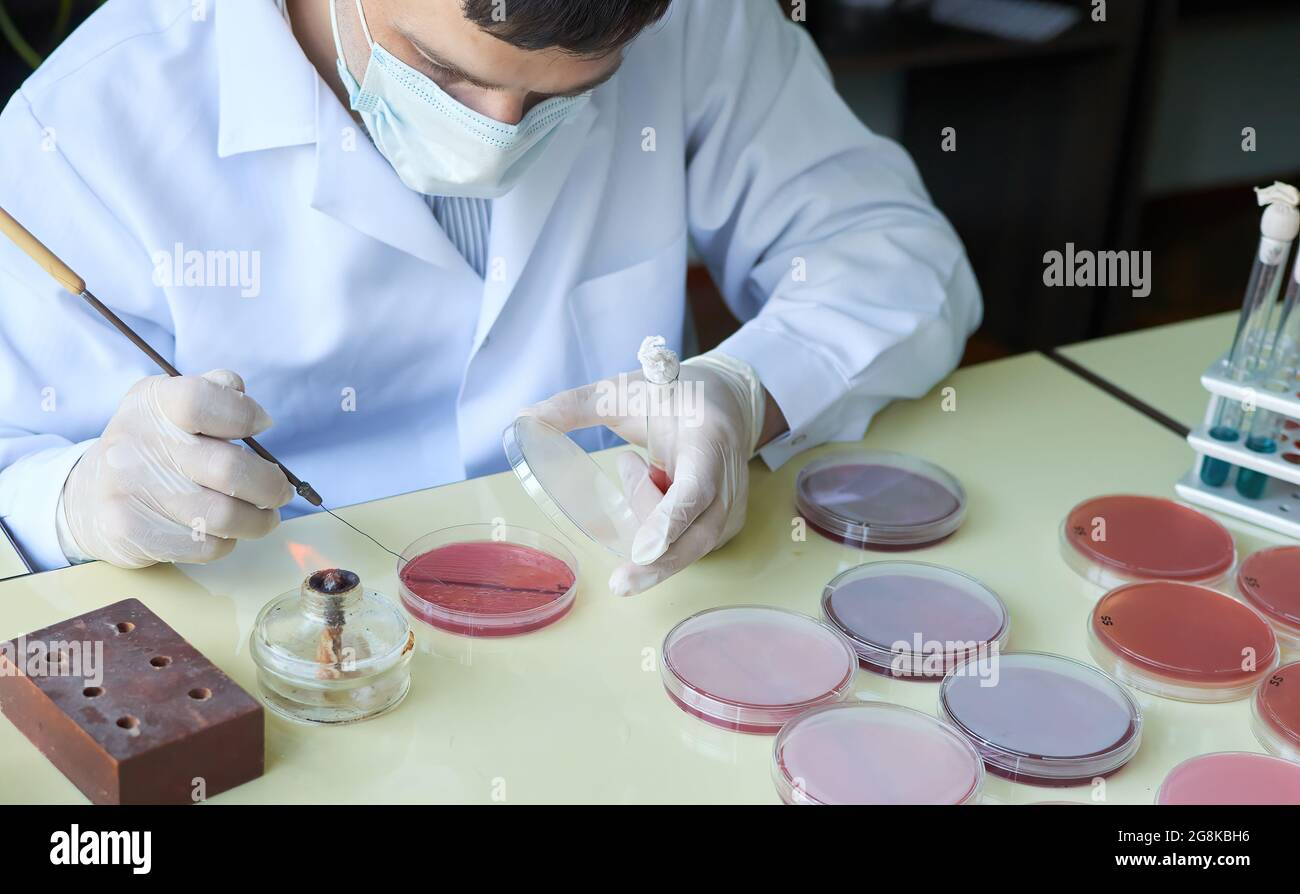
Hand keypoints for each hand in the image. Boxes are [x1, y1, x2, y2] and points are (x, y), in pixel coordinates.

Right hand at [61, 369, 294, 567]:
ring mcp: (130, 490)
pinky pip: (205, 545)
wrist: (87, 498)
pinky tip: (223, 532)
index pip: (201, 401)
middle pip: (229, 470)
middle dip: (270, 485)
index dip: (242, 414)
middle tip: (280, 491)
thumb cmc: (152, 448)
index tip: (262, 426)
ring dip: (258, 520)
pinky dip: (227, 541)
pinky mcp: (132, 534)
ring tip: (265, 517)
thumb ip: (215, 394)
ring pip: (224, 516)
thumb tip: (255, 411)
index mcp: (151, 404)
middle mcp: (135, 445)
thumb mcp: (172, 406)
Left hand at [525, 352, 765, 596]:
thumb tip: (524, 417)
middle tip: (619, 582)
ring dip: (649, 522)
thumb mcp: (624, 392)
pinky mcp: (728, 526)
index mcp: (707, 440)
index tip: (644, 551)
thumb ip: (576, 405)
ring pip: (689, 544)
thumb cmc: (670, 396)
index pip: (694, 487)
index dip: (670, 521)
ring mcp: (733, 507)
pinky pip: (689, 546)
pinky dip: (661, 531)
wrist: (726, 402)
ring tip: (635, 464)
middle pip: (695, 535)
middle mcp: (727, 480)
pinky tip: (656, 484)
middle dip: (655, 562)